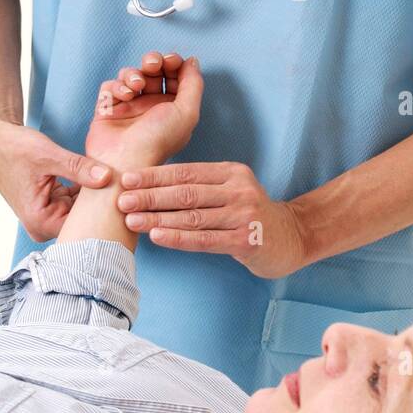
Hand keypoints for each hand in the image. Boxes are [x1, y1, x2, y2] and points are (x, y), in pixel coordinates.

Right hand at [0, 114, 121, 243]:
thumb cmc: (15, 148)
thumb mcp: (49, 156)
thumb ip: (79, 168)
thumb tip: (108, 178)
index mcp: (40, 222)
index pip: (83, 227)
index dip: (106, 213)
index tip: (127, 201)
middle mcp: (43, 226)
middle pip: (84, 220)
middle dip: (103, 204)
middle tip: (126, 188)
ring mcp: (48, 216)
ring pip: (83, 210)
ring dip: (97, 196)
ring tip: (119, 182)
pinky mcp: (52, 205)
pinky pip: (77, 201)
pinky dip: (87, 189)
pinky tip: (104, 178)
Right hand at [84, 52, 201, 170]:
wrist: (124, 160)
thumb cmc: (158, 141)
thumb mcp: (187, 112)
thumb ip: (193, 84)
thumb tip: (192, 60)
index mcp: (173, 107)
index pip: (174, 75)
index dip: (173, 62)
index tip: (171, 60)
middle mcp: (151, 106)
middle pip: (152, 70)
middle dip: (153, 61)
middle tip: (153, 64)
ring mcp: (129, 107)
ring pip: (130, 74)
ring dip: (134, 73)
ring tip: (137, 85)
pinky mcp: (108, 109)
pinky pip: (111, 85)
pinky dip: (117, 85)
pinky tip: (124, 96)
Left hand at [115, 161, 308, 278]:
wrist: (291, 238)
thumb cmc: (249, 215)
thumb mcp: (231, 190)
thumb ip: (201, 187)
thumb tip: (151, 187)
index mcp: (231, 172)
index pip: (186, 172)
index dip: (155, 175)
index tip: (127, 178)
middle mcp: (239, 190)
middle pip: (186, 192)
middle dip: (150, 196)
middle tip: (122, 199)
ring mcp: (244, 215)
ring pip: (192, 216)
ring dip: (158, 217)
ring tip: (131, 220)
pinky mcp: (245, 240)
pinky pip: (204, 239)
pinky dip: (178, 238)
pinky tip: (156, 236)